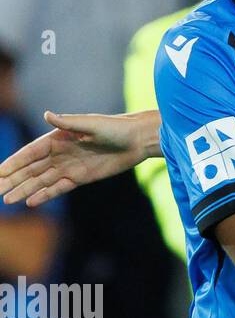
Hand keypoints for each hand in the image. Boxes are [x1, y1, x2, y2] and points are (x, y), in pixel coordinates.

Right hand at [0, 111, 155, 207]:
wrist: (138, 140)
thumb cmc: (116, 127)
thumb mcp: (92, 124)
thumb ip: (69, 122)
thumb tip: (46, 114)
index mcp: (58, 138)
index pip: (30, 153)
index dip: (14, 163)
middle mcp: (60, 153)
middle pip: (31, 169)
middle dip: (13, 180)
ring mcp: (69, 166)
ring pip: (41, 181)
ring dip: (24, 190)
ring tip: (7, 200)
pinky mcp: (81, 177)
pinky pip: (58, 188)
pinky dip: (45, 195)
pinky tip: (30, 202)